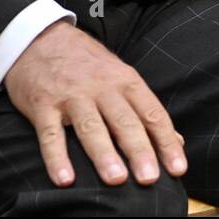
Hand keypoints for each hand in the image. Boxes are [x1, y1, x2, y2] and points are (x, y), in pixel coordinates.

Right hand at [4, 20, 187, 188]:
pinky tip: (65, 179)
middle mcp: (102, 87)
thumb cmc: (87, 64)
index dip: (166, 142)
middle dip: (139, 150)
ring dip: (104, 154)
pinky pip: (50, 135)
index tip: (178, 169)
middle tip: (149, 178)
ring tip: (116, 180)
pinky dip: (57, 158)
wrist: (41, 38)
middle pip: (124, 121)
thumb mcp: (121, 77)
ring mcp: (71, 96)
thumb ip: (145, 109)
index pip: (152, 114)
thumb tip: (176, 141)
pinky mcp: (42, 105)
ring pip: (91, 127)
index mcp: (126, 81)